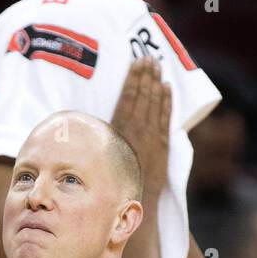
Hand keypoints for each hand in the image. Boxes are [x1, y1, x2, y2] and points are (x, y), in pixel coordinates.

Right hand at [110, 56, 170, 199]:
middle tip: (149, 57)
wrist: (133, 200)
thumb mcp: (101, 154)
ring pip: (155, 103)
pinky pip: (166, 117)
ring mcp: (152, 136)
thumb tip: (88, 123)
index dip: (134, 78)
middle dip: (146, 74)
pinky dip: (167, 101)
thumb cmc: (112, 179)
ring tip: (158, 66)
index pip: (128, 97)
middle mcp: (137, 129)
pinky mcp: (162, 144)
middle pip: (143, 95)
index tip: (137, 62)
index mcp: (120, 129)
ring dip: (156, 82)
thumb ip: (100, 136)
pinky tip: (167, 88)